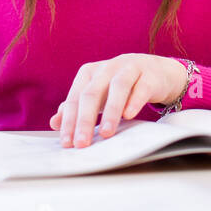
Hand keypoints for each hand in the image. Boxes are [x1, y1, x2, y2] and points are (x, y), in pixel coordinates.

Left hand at [49, 53, 188, 147]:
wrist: (155, 71)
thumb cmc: (120, 86)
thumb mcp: (97, 94)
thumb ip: (76, 107)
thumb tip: (55, 123)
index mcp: (89, 73)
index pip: (75, 98)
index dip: (69, 121)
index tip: (67, 143)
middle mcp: (107, 68)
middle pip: (92, 93)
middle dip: (85, 120)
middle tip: (82, 143)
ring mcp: (129, 69)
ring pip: (118, 87)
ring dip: (111, 111)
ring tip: (107, 133)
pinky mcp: (149, 75)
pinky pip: (141, 88)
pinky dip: (135, 101)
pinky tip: (129, 115)